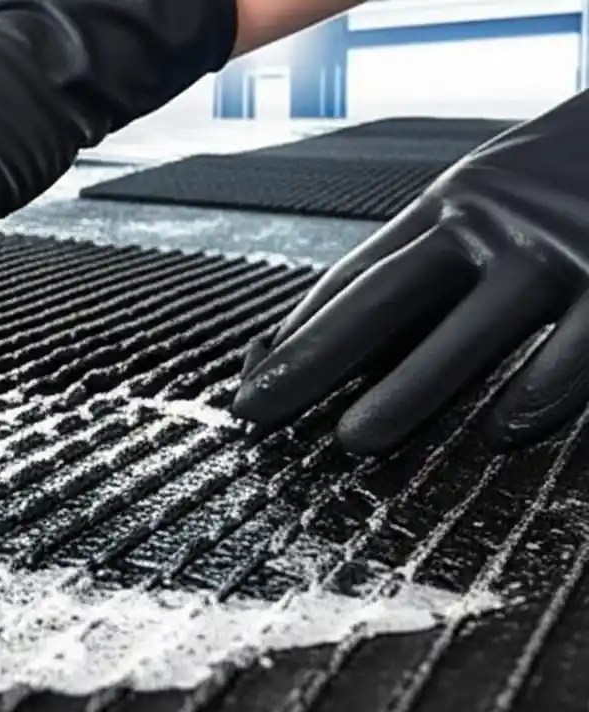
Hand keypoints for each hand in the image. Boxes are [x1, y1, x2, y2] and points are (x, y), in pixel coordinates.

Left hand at [232, 91, 588, 453]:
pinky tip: (502, 433)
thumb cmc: (563, 176)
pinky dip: (535, 403)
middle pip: (383, 302)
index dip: (295, 337)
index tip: (251, 387)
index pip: (354, 278)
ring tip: (356, 440)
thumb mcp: (482, 200)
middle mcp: (494, 228)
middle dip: (314, 362)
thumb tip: (330, 337)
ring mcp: (559, 257)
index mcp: (449, 207)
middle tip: (263, 411)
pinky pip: (571, 362)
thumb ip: (424, 261)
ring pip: (468, 340)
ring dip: (405, 394)